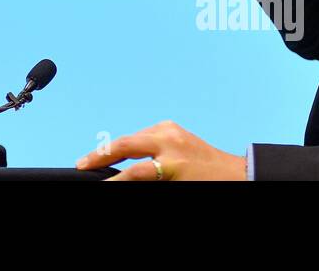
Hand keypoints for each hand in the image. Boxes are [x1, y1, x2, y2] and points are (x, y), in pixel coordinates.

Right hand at [74, 120, 246, 180]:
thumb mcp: (178, 190)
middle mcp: (172, 141)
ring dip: (114, 147)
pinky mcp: (172, 127)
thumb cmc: (209, 187)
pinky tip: (121, 152)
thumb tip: (125, 180)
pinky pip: (144, 134)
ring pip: (133, 136)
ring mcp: (172, 130)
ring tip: (95, 158)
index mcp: (175, 161)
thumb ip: (149, 183)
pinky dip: (132, 143)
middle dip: (101, 154)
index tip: (97, 183)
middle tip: (82, 163)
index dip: (113, 179)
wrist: (237, 175)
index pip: (135, 172)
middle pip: (127, 143)